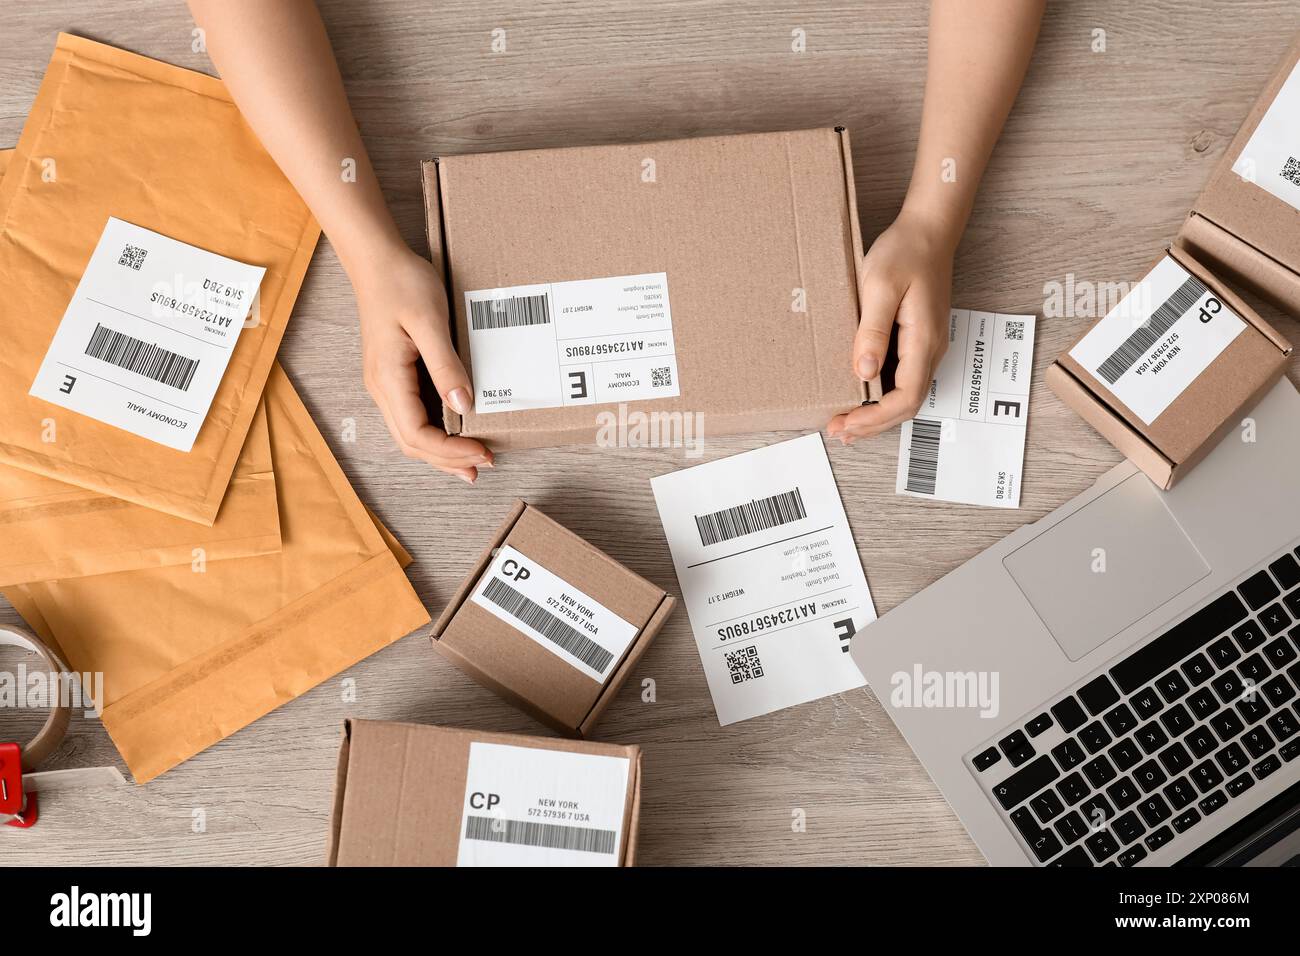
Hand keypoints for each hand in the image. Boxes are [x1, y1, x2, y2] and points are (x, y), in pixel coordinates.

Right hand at [353, 246, 491, 483]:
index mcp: (388, 378)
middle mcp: (382, 387)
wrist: (376, 259)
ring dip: (440, 451)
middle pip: (411, 442)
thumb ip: (445, 366)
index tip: (482, 451)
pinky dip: (435, 432)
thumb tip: (463, 405)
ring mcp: (385, 382)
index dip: (450, 451)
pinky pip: (413, 415)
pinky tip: (455, 432)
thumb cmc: (402, 283)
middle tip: (484, 465)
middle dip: (447, 459)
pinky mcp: (394, 374)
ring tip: (471, 461)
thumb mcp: (430, 322)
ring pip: (410, 432)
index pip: (417, 434)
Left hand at [827, 213, 953, 442]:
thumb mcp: (880, 286)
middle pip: (906, 405)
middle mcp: (930, 350)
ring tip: (845, 423)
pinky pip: (901, 379)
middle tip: (838, 431)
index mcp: (924, 340)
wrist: (927, 231)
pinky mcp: (917, 340)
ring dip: (876, 414)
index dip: (876, 418)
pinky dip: (880, 396)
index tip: (847, 423)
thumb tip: (865, 371)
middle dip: (873, 424)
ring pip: (905, 395)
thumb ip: (873, 330)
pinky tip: (859, 396)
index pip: (906, 397)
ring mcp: (925, 346)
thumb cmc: (905, 252)